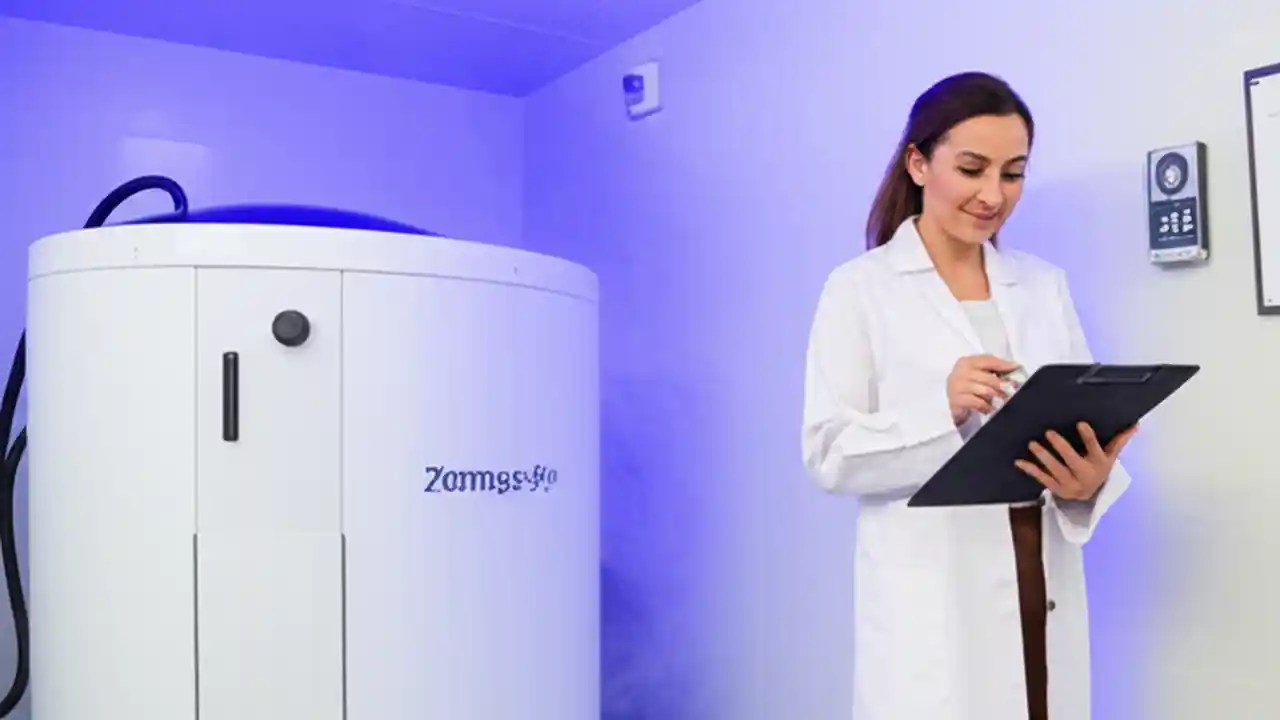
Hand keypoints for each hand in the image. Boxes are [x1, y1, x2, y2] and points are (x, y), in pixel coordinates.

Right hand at [946, 354, 1019, 424]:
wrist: (949, 406)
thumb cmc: (968, 389)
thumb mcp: (978, 375)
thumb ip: (992, 371)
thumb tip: (1013, 369)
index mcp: (966, 362)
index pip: (986, 360)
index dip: (1002, 364)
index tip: (1015, 367)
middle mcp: (960, 372)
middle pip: (988, 377)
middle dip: (1002, 385)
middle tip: (1012, 390)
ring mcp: (956, 386)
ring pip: (985, 390)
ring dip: (995, 396)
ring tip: (1000, 401)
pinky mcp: (956, 401)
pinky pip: (978, 403)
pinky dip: (987, 406)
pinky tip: (989, 408)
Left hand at [1015, 422, 1138, 500]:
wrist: (1088, 496)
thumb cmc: (1098, 469)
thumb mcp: (1109, 456)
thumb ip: (1119, 440)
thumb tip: (1135, 424)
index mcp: (1098, 464)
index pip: (1095, 449)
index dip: (1088, 437)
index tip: (1081, 423)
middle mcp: (1084, 475)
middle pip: (1072, 460)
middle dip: (1061, 447)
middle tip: (1049, 432)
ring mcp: (1069, 484)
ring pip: (1055, 470)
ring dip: (1043, 457)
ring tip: (1032, 444)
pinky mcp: (1056, 488)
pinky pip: (1042, 478)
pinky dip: (1030, 470)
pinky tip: (1019, 461)